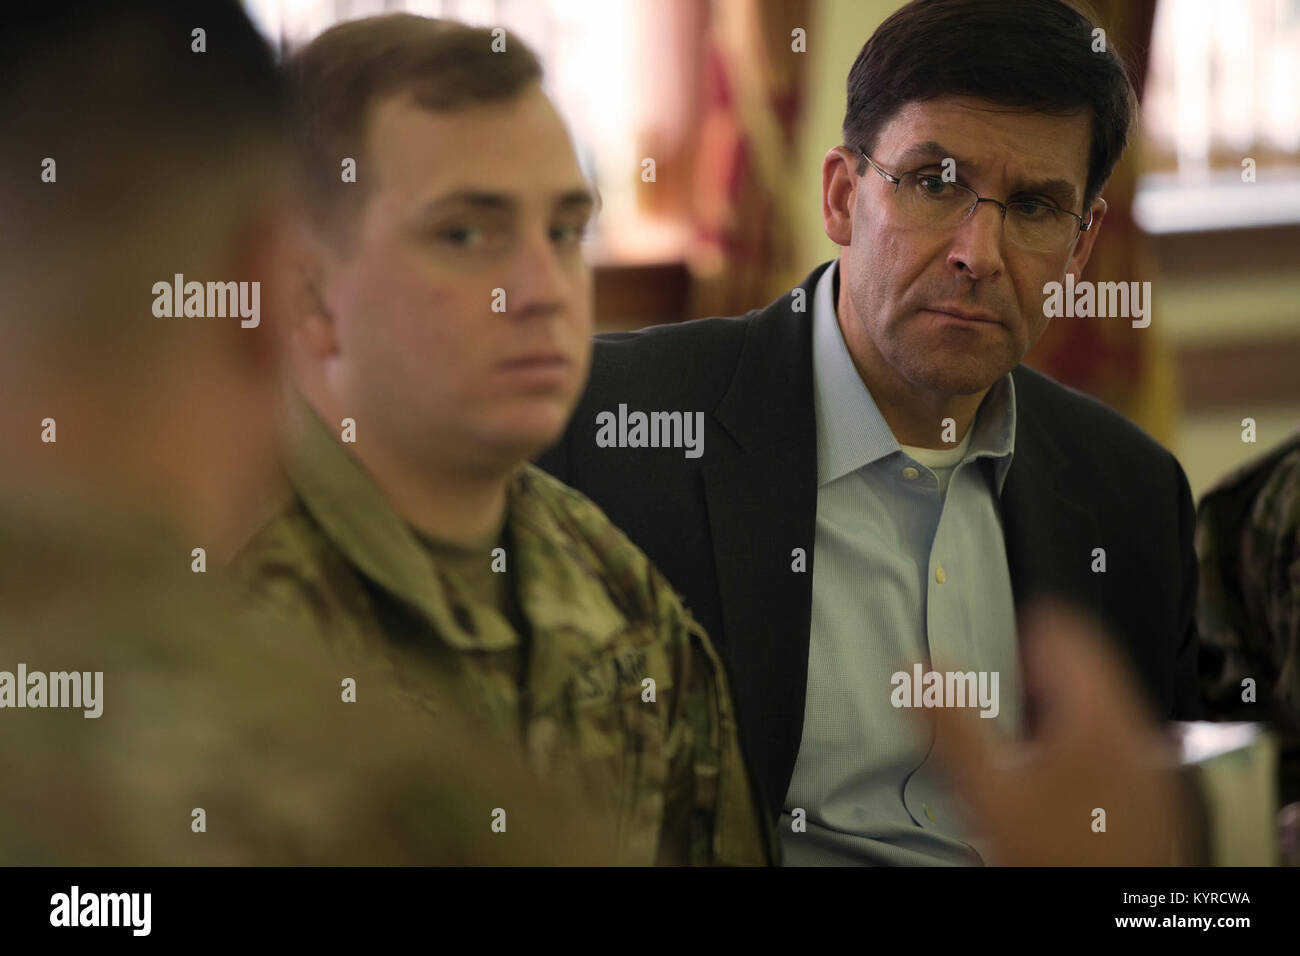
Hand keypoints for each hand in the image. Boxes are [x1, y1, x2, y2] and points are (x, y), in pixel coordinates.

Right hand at [926, 599, 1200, 865]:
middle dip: (1029, 686)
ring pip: (1095, 707)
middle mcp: (1134, 728)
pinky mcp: (1149, 791)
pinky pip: (1110, 745)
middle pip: (1079, 668)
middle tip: (997, 720)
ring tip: (1019, 759)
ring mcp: (1147, 761)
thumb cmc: (1058, 855)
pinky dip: (1076, 751)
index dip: (1017, 634)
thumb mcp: (988, 789)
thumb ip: (951, 723)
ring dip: (1051, 719)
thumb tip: (919, 666)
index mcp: (1097, 712)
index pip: (1062, 629)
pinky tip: (1052, 791)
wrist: (1106, 906)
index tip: (991, 659)